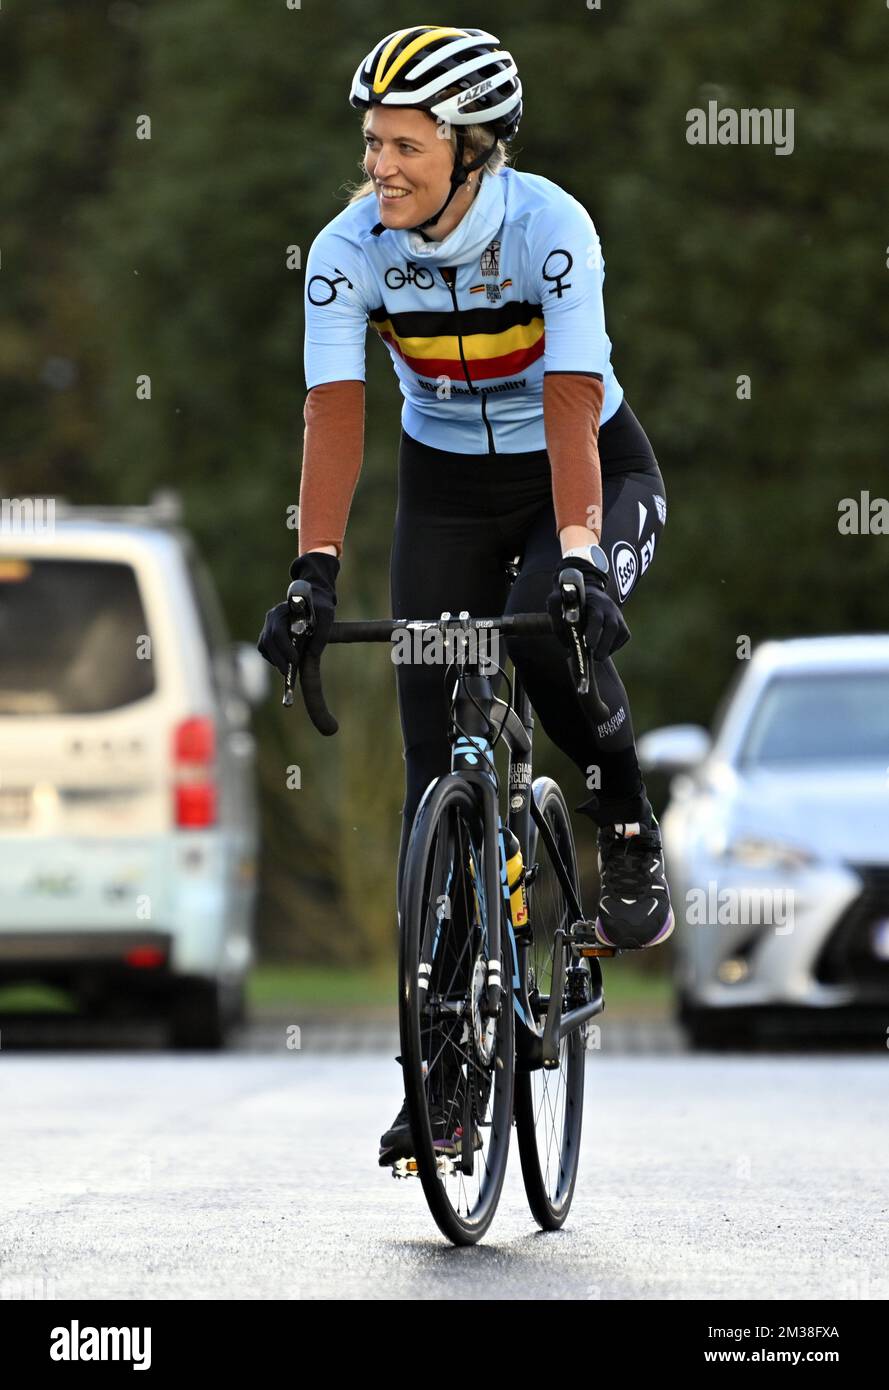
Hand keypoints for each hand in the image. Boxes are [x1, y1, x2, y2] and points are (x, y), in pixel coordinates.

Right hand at [257, 551, 339, 675]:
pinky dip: (274, 659)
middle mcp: (271, 618)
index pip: (277, 631)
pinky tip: (286, 664)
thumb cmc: (320, 607)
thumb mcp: (327, 615)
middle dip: (278, 659)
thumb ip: (323, 632)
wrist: (314, 602)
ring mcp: (268, 627)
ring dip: (275, 660)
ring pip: (264, 647)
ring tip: (288, 671)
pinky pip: (266, 651)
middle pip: (268, 641)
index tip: (295, 659)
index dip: (284, 647)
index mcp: (282, 610)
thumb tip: (313, 654)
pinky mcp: (269, 636)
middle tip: (289, 672)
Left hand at [546, 556, 629, 662]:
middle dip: (604, 645)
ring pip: (622, 632)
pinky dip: (614, 646)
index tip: (589, 645)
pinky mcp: (622, 622)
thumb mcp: (557, 602)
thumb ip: (556, 620)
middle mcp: (609, 608)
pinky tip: (603, 649)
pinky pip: (624, 636)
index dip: (594, 632)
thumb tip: (566, 644)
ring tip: (597, 657)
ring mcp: (617, 615)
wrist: (586, 591)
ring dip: (610, 647)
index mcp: (593, 602)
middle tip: (595, 658)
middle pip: (612, 626)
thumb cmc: (569, 600)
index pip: (596, 618)